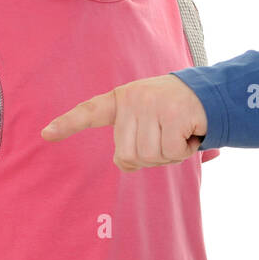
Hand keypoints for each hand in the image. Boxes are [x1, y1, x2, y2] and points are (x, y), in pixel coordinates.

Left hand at [41, 74, 207, 171]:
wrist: (212, 94)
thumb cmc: (175, 114)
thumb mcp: (149, 120)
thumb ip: (132, 141)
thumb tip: (122, 165)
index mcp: (122, 99)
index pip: (90, 112)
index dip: (68, 124)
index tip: (46, 134)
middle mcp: (134, 99)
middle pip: (126, 154)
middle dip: (150, 157)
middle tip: (167, 140)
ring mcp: (153, 104)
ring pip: (149, 156)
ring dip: (170, 155)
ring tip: (180, 134)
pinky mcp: (173, 113)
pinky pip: (170, 152)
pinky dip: (184, 151)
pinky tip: (191, 134)